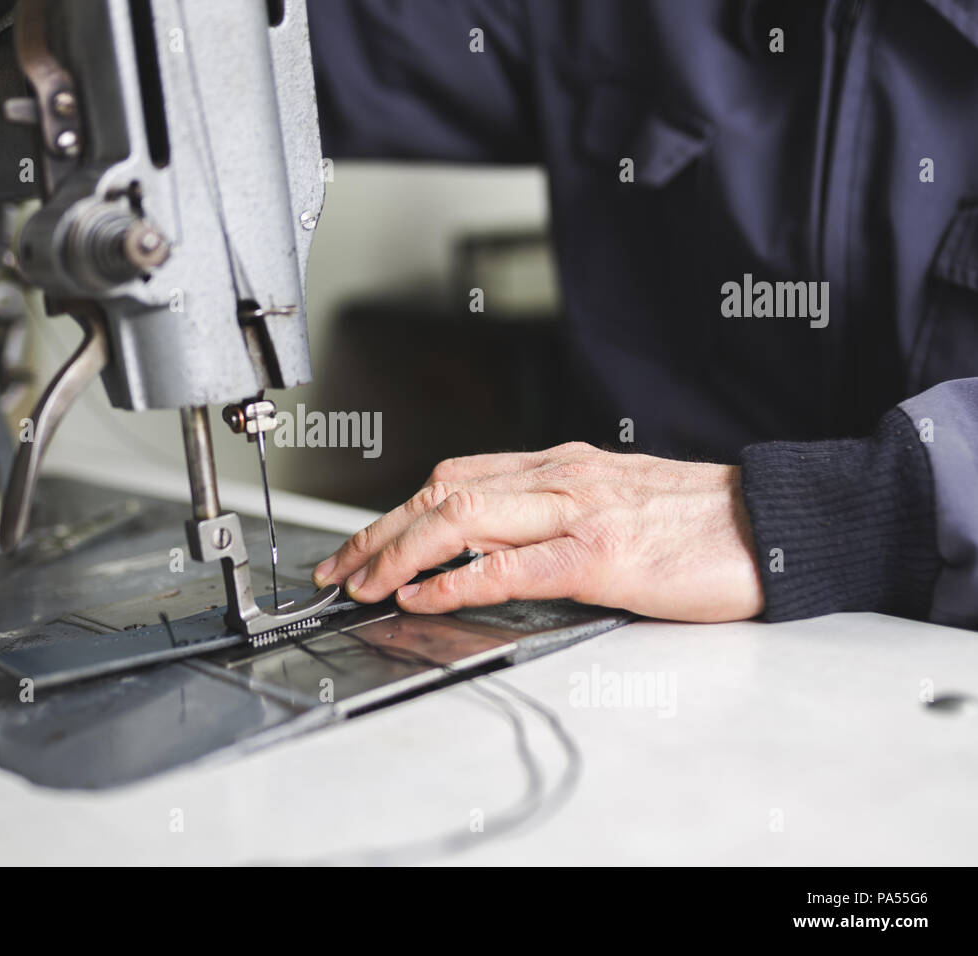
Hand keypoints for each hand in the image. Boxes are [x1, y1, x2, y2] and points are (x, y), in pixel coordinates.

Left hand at [312, 442, 763, 622]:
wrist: (775, 521)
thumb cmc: (699, 518)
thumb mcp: (611, 501)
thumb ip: (553, 514)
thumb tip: (493, 546)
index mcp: (558, 466)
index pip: (453, 478)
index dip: (396, 512)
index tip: (360, 546)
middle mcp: (558, 477)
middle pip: (440, 493)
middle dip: (377, 534)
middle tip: (337, 572)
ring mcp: (578, 513)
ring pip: (461, 518)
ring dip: (397, 553)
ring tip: (361, 586)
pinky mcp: (603, 556)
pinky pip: (512, 565)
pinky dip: (456, 580)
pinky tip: (422, 596)